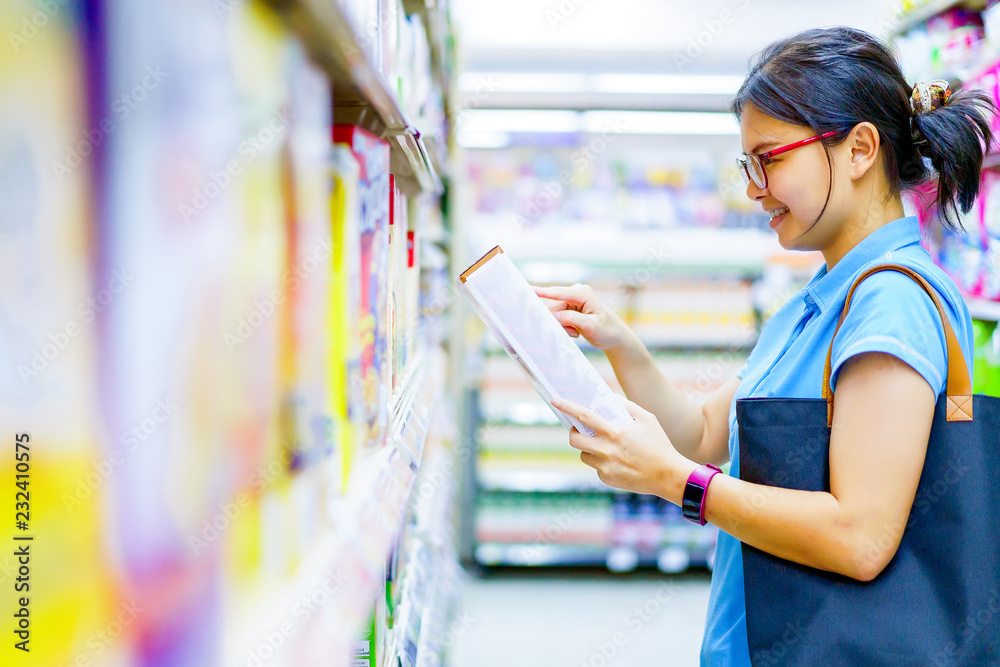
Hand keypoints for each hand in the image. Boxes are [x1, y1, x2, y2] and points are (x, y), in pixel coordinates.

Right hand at [532, 283, 630, 350]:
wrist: (614, 336)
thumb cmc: (607, 330)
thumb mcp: (591, 326)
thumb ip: (571, 319)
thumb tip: (554, 316)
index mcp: (582, 293)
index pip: (558, 293)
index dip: (542, 292)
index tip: (528, 290)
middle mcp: (575, 293)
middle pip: (554, 308)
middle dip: (560, 323)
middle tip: (574, 333)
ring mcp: (571, 300)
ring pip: (555, 315)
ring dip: (563, 327)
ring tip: (578, 333)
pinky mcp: (569, 307)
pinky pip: (558, 318)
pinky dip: (565, 327)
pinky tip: (576, 331)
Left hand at [551, 396, 695, 500]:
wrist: (667, 475)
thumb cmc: (658, 444)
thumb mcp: (647, 419)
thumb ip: (627, 406)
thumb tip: (610, 398)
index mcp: (614, 432)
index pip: (584, 416)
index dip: (567, 407)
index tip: (555, 400)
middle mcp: (606, 450)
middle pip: (574, 440)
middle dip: (573, 433)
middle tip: (579, 430)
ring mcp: (605, 466)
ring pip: (583, 455)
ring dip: (588, 448)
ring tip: (604, 446)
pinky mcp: (607, 479)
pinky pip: (596, 467)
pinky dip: (601, 462)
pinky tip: (617, 460)